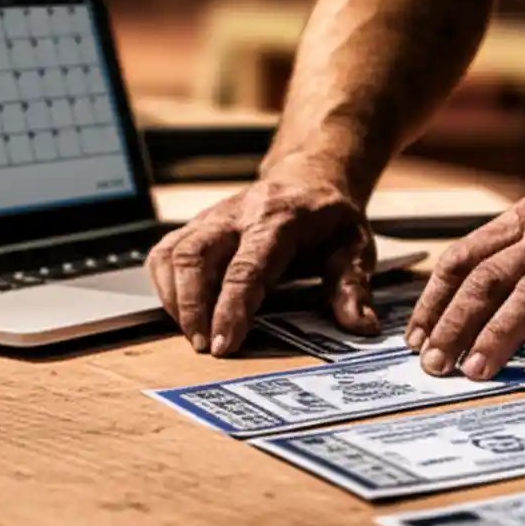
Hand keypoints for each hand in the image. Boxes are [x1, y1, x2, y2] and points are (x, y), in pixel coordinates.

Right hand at [146, 159, 379, 356]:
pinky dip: (165, 287)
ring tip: (192, 335)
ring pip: (173, 253)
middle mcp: (237, 214)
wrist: (308, 178)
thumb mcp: (355, 246)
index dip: (231, 308)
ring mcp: (211, 218)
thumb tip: (359, 326)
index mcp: (279, 218)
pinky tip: (181, 313)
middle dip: (192, 306)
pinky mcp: (196, 226)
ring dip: (175, 299)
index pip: (247, 266)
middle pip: (195, 255)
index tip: (224, 345)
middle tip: (203, 347)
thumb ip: (352, 285)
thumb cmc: (329, 218)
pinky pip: (165, 253)